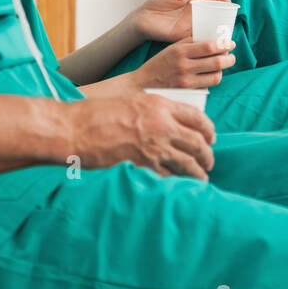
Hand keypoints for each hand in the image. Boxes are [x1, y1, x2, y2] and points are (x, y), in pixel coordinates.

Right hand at [69, 93, 214, 179]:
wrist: (76, 129)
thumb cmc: (98, 114)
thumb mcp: (132, 102)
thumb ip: (154, 112)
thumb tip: (171, 124)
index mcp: (160, 105)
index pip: (197, 117)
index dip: (209, 130)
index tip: (211, 138)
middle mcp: (162, 125)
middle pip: (198, 142)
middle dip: (207, 155)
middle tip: (209, 162)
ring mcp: (154, 147)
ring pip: (189, 163)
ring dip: (198, 173)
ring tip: (201, 178)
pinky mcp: (144, 166)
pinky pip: (170, 177)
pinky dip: (178, 183)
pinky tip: (180, 186)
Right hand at [129, 34, 236, 90]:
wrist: (142, 85)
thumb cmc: (158, 65)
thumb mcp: (171, 49)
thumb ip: (189, 43)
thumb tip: (211, 38)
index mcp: (180, 50)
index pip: (209, 46)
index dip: (224, 44)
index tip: (230, 42)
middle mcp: (184, 66)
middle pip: (216, 62)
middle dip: (229, 58)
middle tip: (231, 56)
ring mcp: (186, 81)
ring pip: (215, 76)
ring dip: (223, 70)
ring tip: (223, 66)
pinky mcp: (188, 92)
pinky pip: (208, 86)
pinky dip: (213, 80)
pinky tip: (212, 75)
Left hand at [133, 0, 232, 43]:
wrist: (142, 19)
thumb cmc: (156, 5)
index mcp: (195, 2)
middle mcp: (198, 14)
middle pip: (219, 8)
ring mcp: (194, 24)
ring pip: (215, 20)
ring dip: (222, 11)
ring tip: (221, 1)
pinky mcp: (188, 35)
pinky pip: (204, 33)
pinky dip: (212, 27)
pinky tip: (216, 18)